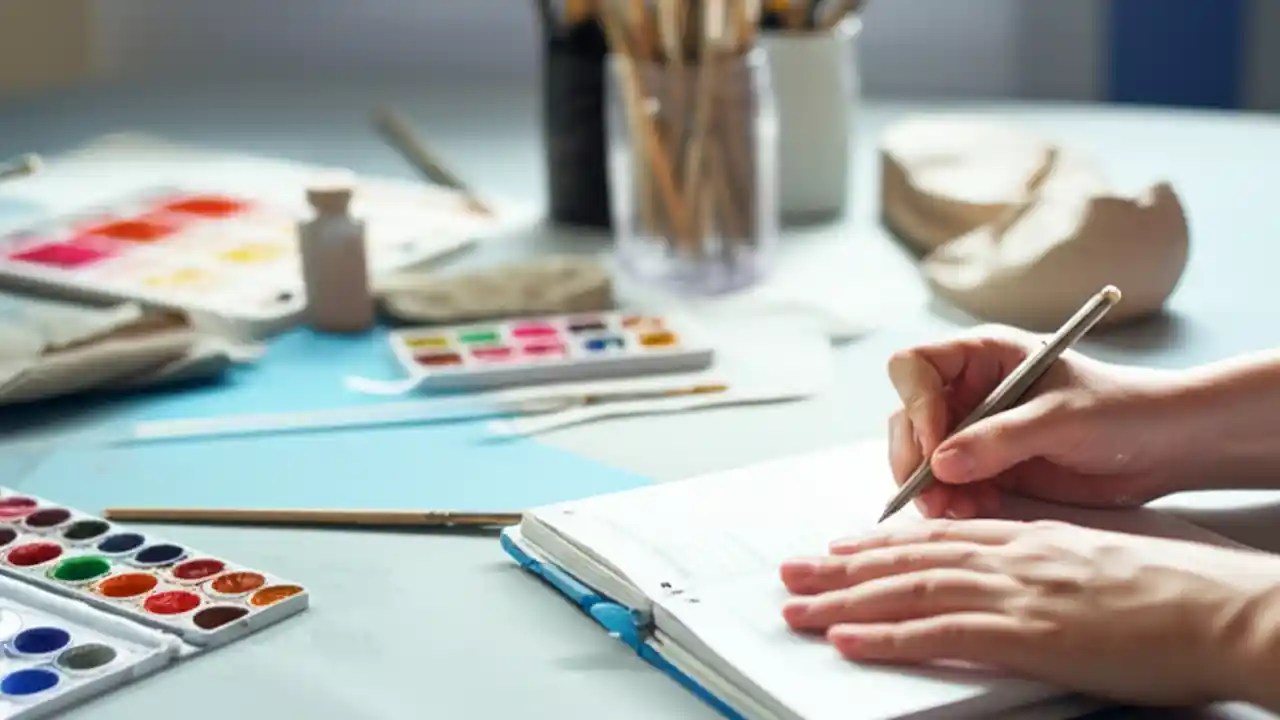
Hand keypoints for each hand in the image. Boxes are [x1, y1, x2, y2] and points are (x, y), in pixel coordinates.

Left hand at [779, 519, 1279, 707]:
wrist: (1224, 609)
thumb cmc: (1174, 595)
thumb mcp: (1095, 564)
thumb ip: (1043, 566)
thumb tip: (1011, 581)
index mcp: (1028, 539)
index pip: (936, 536)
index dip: (880, 543)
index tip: (840, 547)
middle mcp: (1010, 558)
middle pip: (907, 559)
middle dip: (842, 568)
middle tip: (791, 572)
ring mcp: (1014, 594)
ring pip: (908, 591)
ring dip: (844, 601)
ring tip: (796, 606)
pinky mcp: (1027, 636)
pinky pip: (939, 634)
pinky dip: (886, 638)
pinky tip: (848, 640)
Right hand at [886, 325, 1187, 519]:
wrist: (1164, 448)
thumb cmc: (1121, 411)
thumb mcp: (1061, 419)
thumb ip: (1000, 439)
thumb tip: (938, 463)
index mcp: (983, 356)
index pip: (915, 367)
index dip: (915, 403)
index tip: (934, 444)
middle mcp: (969, 390)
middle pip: (907, 418)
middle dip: (915, 459)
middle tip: (934, 495)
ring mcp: (974, 431)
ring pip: (920, 458)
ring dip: (930, 488)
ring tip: (961, 510)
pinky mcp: (986, 469)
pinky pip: (946, 487)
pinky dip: (952, 504)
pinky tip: (978, 512)